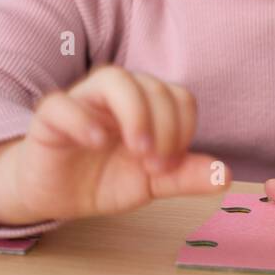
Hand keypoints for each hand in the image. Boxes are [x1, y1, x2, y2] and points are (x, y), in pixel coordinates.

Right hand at [15, 65, 228, 220]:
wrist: (54, 195)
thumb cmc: (102, 179)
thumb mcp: (151, 183)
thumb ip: (184, 176)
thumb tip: (224, 176)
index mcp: (146, 105)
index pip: (179, 97)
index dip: (184, 129)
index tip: (172, 166)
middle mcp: (117, 95)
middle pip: (152, 87)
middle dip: (164, 128)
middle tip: (157, 166)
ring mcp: (83, 101)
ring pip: (114, 78)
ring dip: (134, 113)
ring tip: (138, 150)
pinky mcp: (49, 117)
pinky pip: (63, 104)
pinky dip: (83, 120)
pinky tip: (96, 143)